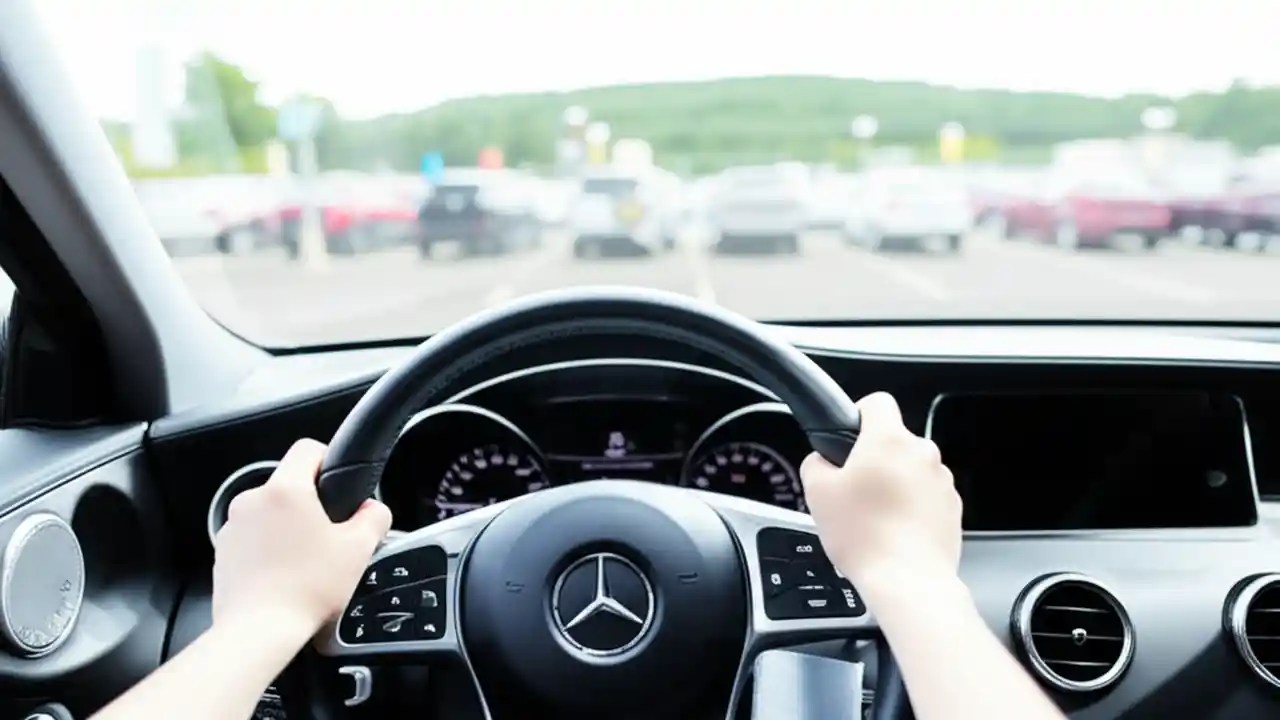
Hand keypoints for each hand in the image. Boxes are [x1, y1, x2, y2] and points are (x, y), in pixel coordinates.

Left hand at [212, 439, 392, 642]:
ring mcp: (233, 527)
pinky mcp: (222, 552)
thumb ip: (374, 517)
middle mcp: (252, 501)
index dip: (328, 460)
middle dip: (310, 505)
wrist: (258, 631)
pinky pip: (252, 538)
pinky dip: (268, 549)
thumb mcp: (359, 549)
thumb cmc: (305, 589)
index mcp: (286, 490)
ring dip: (287, 528)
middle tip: (330, 536)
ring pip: (270, 513)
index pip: (307, 449)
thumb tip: (374, 509)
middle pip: (289, 485)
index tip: (337, 483)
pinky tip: (284, 575)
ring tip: (306, 562)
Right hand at [800, 392, 961, 599]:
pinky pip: (926, 494)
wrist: (907, 580)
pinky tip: (893, 530)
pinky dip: (911, 506)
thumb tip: (822, 461)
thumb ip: (816, 463)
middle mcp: (922, 453)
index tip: (848, 438)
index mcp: (889, 440)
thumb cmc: (865, 537)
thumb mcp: (817, 492)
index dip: (858, 415)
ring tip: (873, 516)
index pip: (877, 402)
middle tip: (851, 489)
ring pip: (910, 469)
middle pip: (893, 440)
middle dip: (873, 459)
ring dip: (893, 483)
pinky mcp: (952, 507)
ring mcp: (942, 480)